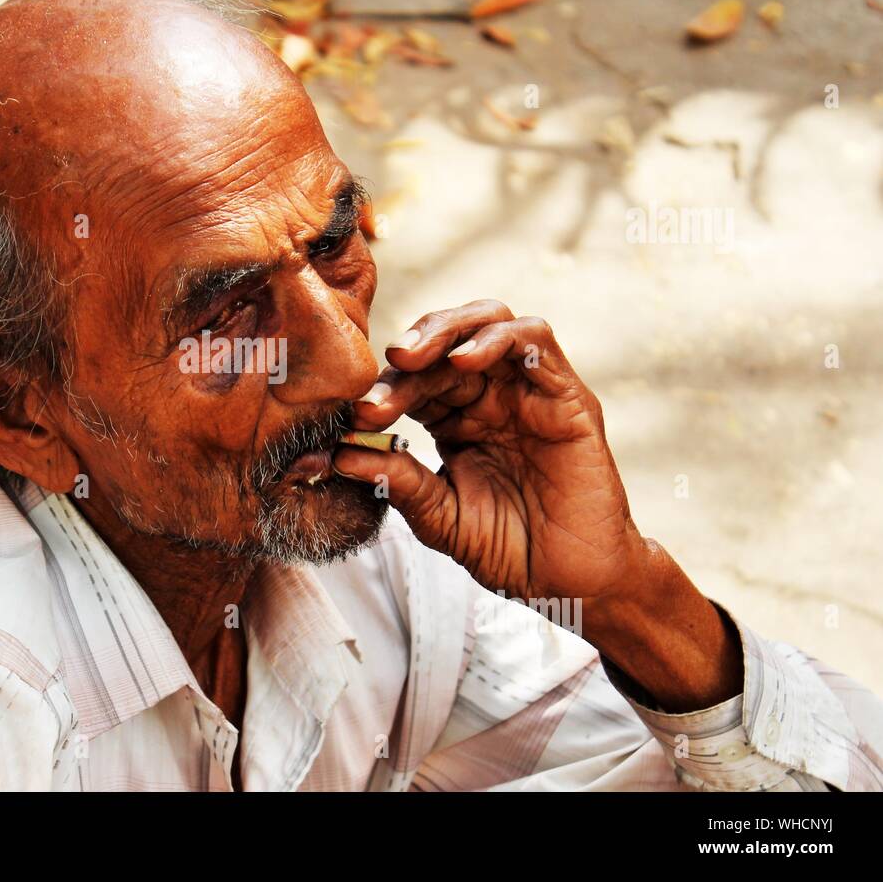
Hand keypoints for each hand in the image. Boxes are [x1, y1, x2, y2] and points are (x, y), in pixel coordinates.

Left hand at [335, 299, 742, 710]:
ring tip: (413, 355)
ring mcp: (530, 392)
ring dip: (447, 329)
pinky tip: (463, 360)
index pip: (414, 380)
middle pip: (447, 341)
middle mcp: (492, 397)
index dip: (385, 388)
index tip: (358, 415)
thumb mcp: (440, 518)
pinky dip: (497, 339)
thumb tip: (338, 455)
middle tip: (384, 368)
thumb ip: (398, 482)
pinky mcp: (567, 397)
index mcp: (456, 419)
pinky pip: (535, 342)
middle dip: (411, 351)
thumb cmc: (509, 551)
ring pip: (489, 323)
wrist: (570, 584)